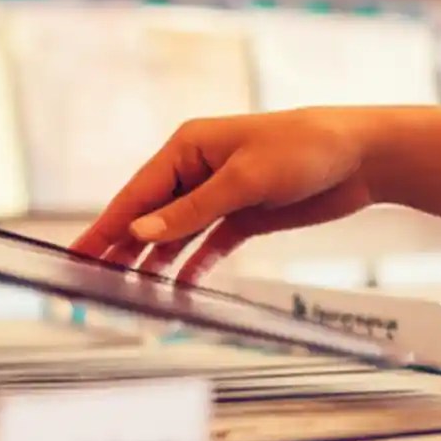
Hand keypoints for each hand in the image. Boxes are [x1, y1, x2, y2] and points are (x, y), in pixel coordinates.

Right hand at [71, 108, 379, 282]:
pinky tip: (177, 289)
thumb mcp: (245, 179)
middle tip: (90, 281)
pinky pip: (207, 244)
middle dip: (121, 248)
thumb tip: (140, 233)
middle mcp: (197, 169)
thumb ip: (191, 210)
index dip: (105, 227)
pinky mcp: (244, 215)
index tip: (77, 253)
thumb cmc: (305, 149)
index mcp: (188, 147)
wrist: (363, 156)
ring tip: (129, 293)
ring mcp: (220, 193)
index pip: (137, 194)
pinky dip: (192, 266)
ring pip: (175, 234)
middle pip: (149, 216)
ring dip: (154, 263)